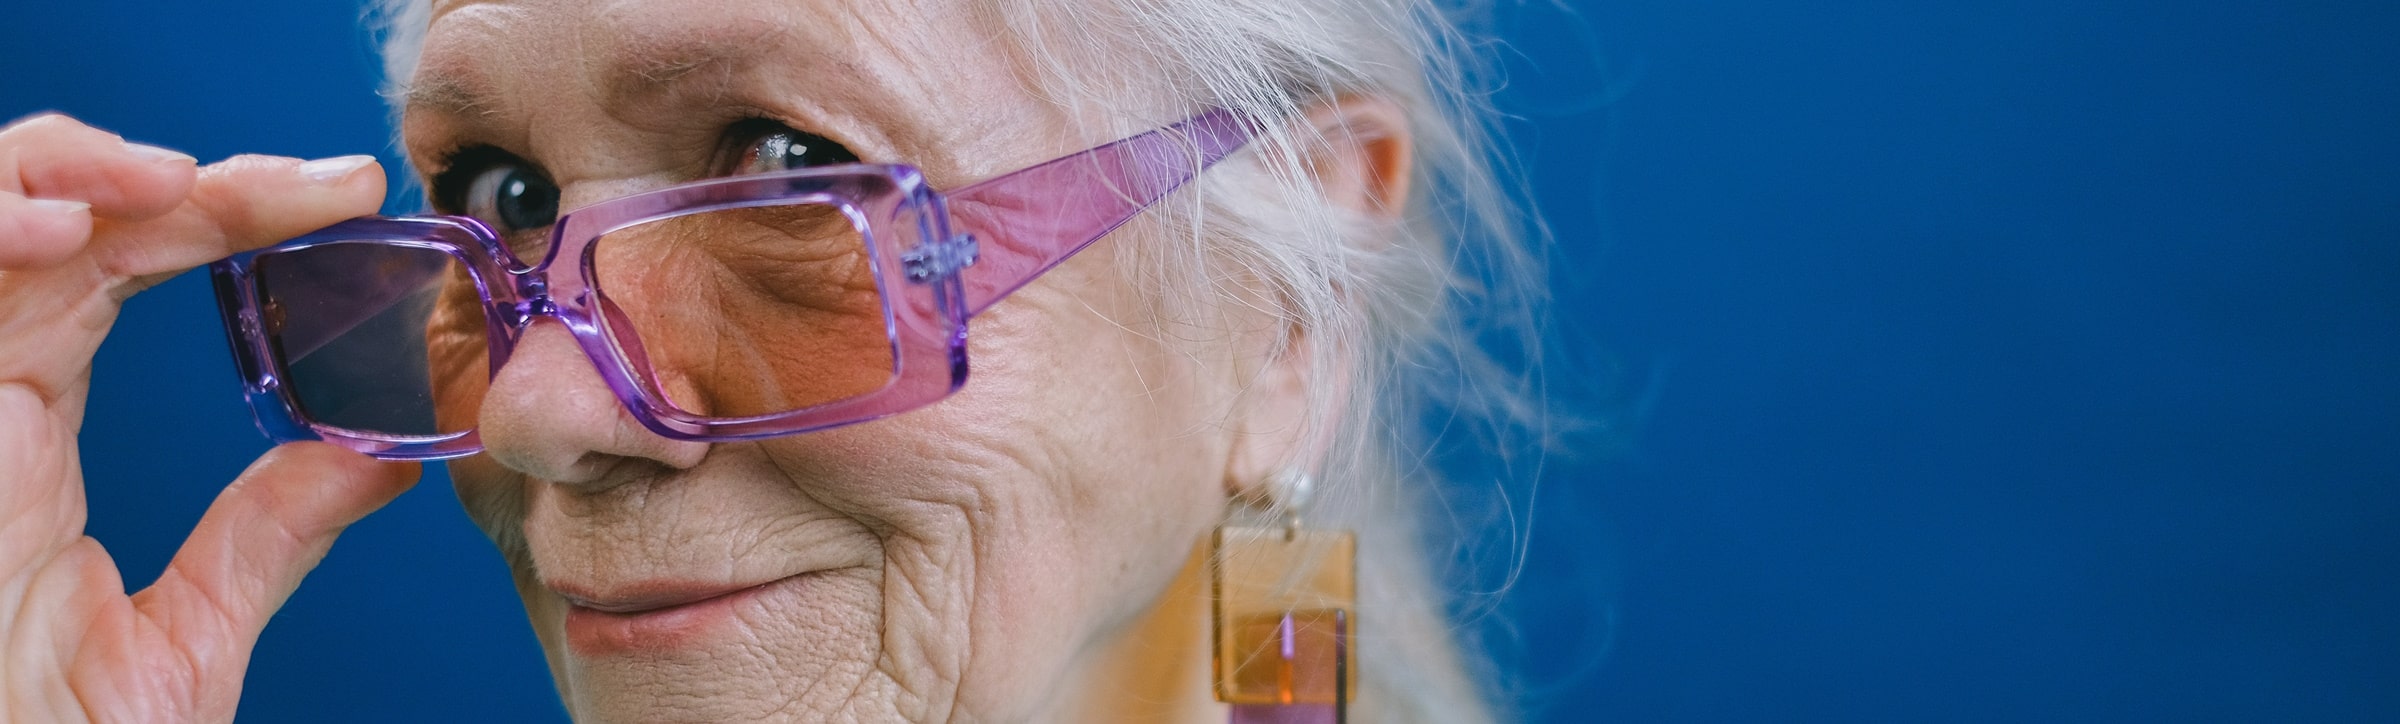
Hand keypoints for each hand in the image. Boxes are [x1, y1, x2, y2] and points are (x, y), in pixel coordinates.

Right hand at [0, 113, 419, 721]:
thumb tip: (379, 458)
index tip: (347, 197)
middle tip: (319, 186)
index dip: (225, 212)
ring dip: (77, 169)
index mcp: (20, 433)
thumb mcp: (182, 633)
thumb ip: (268, 533)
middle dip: (188, 177)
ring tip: (187, 185)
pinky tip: (73, 232)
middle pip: (58, 218)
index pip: (117, 269)